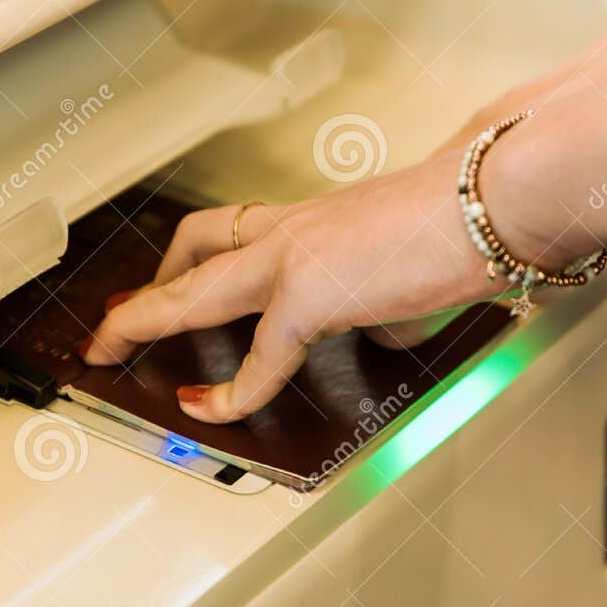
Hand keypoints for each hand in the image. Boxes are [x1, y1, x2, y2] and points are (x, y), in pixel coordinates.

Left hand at [82, 151, 504, 422]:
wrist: (496, 197)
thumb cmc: (475, 218)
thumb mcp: (412, 265)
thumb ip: (383, 301)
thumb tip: (380, 331)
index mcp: (316, 217)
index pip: (235, 229)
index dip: (191, 256)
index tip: (172, 275)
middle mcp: (294, 228)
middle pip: (194, 245)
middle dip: (147, 287)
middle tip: (114, 318)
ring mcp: (293, 256)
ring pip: (191, 289)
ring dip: (143, 321)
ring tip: (111, 353)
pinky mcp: (307, 295)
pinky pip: (257, 358)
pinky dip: (231, 392)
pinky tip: (212, 409)